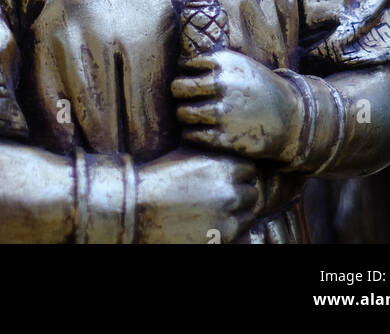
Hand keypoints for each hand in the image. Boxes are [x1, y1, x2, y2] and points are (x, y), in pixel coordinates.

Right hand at [137, 148, 261, 243]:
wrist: (138, 207)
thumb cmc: (160, 177)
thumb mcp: (187, 153)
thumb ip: (212, 152)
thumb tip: (226, 148)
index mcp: (226, 168)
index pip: (250, 170)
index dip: (238, 174)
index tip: (227, 178)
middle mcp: (231, 193)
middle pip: (251, 194)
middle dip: (239, 195)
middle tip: (220, 197)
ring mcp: (227, 220)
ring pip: (246, 217)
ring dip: (236, 215)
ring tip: (214, 212)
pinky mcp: (220, 241)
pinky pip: (238, 236)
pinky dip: (228, 233)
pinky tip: (210, 226)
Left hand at [172, 49, 303, 163]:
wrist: (292, 118)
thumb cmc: (260, 90)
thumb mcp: (241, 65)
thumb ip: (214, 63)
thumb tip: (181, 63)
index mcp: (224, 63)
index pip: (187, 65)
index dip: (188, 74)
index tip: (195, 82)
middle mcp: (221, 84)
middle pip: (178, 88)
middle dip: (180, 95)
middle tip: (188, 101)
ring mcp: (223, 112)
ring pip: (182, 113)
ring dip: (185, 116)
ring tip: (193, 118)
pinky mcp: (225, 137)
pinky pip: (192, 135)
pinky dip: (192, 135)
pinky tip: (199, 133)